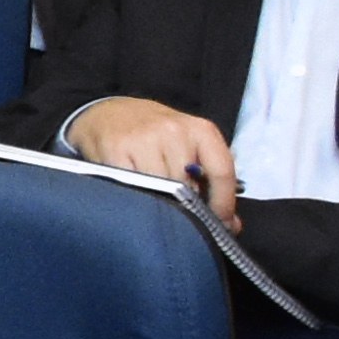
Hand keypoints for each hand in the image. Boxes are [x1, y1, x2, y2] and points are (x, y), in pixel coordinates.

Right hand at [68, 97, 247, 226]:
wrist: (109, 113)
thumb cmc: (155, 136)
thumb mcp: (189, 148)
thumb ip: (211, 182)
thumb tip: (230, 225)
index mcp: (200, 130)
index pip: (222, 171)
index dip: (223, 204)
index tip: (221, 225)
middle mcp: (174, 131)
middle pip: (189, 187)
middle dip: (187, 208)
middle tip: (181, 217)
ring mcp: (143, 139)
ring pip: (160, 190)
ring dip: (159, 204)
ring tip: (155, 205)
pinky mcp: (116, 149)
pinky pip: (132, 188)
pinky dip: (135, 198)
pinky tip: (134, 197)